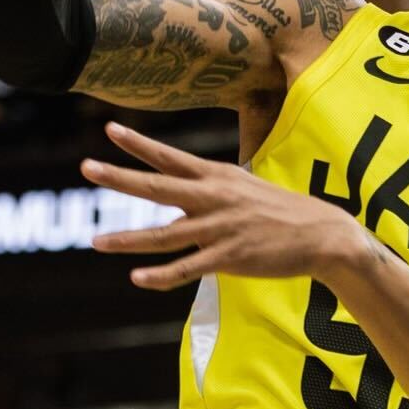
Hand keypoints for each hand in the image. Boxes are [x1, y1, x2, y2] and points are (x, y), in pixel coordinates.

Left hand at [85, 124, 369, 288]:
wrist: (322, 235)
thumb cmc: (282, 213)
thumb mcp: (244, 191)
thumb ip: (209, 195)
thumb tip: (181, 204)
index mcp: (216, 178)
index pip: (169, 158)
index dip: (138, 144)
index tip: (108, 129)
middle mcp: (213, 198)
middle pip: (156, 187)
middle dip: (119, 178)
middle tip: (86, 167)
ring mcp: (219, 228)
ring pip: (163, 235)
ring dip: (126, 239)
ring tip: (95, 240)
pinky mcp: (229, 257)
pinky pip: (187, 268)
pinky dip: (160, 276)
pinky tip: (137, 279)